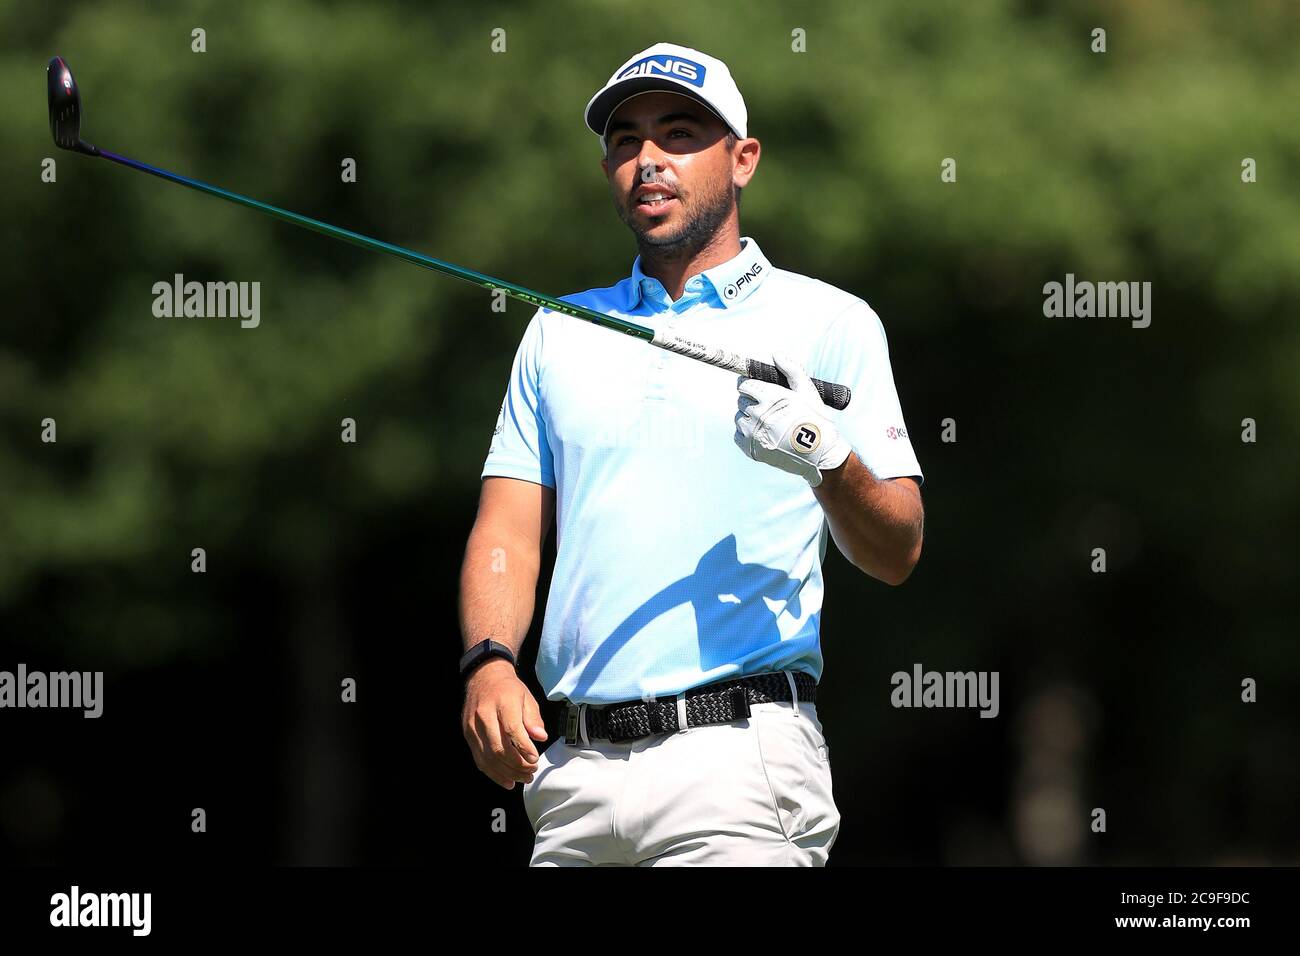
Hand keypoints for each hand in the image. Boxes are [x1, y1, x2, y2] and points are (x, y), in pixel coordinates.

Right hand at [461, 658, 548, 788]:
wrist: (484, 677)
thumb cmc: (508, 689)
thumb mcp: (526, 698)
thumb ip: (533, 719)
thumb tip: (540, 737)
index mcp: (502, 702)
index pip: (511, 729)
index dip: (523, 747)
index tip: (535, 759)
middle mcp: (484, 715)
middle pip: (498, 748)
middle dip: (517, 765)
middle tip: (532, 771)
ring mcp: (472, 727)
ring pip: (487, 758)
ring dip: (506, 773)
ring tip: (523, 778)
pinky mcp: (468, 735)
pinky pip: (479, 760)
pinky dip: (493, 773)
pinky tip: (507, 780)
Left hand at [734, 351, 851, 487]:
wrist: (820, 455)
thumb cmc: (815, 420)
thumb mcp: (807, 390)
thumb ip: (791, 369)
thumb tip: (776, 355)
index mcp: (770, 397)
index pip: (743, 384)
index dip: (749, 384)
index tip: (756, 387)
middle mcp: (758, 414)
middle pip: (741, 399)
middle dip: (751, 399)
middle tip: (766, 405)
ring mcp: (753, 433)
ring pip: (739, 417)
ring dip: (748, 416)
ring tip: (766, 420)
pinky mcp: (750, 449)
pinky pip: (738, 435)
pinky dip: (746, 432)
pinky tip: (762, 432)